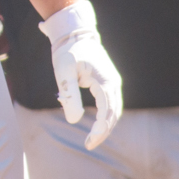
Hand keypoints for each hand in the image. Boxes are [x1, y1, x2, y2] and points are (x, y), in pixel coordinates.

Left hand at [39, 0, 122, 148]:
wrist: (74, 33)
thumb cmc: (67, 51)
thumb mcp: (63, 72)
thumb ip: (69, 94)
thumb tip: (73, 120)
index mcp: (105, 81)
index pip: (107, 112)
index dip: (99, 129)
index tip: (89, 142)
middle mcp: (113, 83)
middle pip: (113, 114)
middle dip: (103, 131)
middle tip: (89, 145)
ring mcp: (113, 82)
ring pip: (114, 110)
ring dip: (105, 126)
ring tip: (92, 139)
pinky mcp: (108, 82)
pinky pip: (110, 103)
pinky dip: (105, 116)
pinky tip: (96, 126)